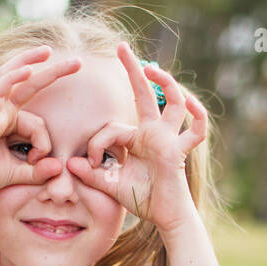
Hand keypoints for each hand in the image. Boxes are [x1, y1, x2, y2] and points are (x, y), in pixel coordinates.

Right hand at [0, 45, 79, 198]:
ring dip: (33, 62)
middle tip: (78, 62)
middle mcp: (0, 109)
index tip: (37, 163)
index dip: (44, 144)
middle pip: (29, 82)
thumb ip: (38, 172)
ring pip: (14, 77)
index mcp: (8, 121)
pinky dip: (13, 78)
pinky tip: (29, 69)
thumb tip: (60, 167)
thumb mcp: (16, 175)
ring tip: (52, 52)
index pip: (38, 122)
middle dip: (53, 71)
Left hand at [65, 43, 207, 235]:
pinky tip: (189, 102)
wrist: (164, 218)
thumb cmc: (141, 201)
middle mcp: (154, 134)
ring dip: (164, 84)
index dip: (97, 144)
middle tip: (121, 47)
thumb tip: (69, 163)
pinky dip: (197, 115)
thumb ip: (91, 175)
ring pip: (171, 103)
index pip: (112, 129)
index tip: (91, 164)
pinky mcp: (179, 151)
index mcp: (137, 139)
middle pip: (145, 94)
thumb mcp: (110, 186)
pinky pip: (197, 130)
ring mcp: (169, 139)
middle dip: (133, 70)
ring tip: (151, 68)